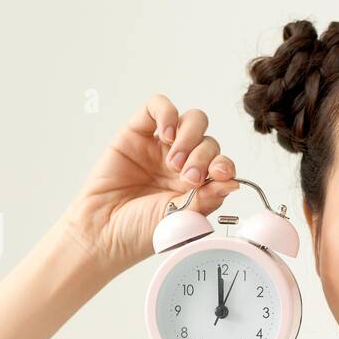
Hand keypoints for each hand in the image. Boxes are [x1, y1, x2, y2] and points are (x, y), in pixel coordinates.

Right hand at [58, 94, 239, 277]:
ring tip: (174, 162)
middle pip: (209, 142)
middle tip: (189, 178)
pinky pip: (158, 106)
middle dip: (204, 157)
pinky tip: (166, 134)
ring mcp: (160, 146)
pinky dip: (167, 114)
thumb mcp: (182, 219)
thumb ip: (208, 198)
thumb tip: (235, 182)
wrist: (104, 232)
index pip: (222, 164)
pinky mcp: (137, 131)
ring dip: (191, 137)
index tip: (221, 175)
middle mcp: (183, 163)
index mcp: (198, 185)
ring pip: (192, 121)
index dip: (225, 165)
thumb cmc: (140, 231)